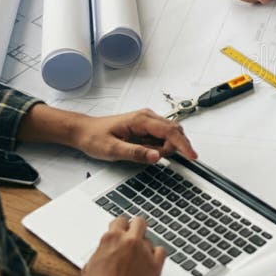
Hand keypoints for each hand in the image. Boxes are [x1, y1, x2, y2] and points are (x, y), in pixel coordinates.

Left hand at [69, 109, 197, 163]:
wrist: (83, 131)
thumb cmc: (94, 137)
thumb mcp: (112, 149)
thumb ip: (136, 153)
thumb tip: (156, 156)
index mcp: (140, 120)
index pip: (170, 131)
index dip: (183, 144)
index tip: (192, 156)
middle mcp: (147, 117)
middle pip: (175, 131)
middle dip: (172, 148)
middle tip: (155, 157)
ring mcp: (148, 121)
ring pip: (170, 134)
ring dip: (165, 148)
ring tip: (145, 154)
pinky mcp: (147, 127)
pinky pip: (163, 137)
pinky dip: (160, 146)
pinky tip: (146, 150)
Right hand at [79, 216, 165, 275]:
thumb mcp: (90, 265)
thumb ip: (102, 250)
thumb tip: (107, 247)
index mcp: (112, 238)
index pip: (120, 221)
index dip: (120, 227)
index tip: (120, 231)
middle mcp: (130, 241)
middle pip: (139, 222)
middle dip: (135, 228)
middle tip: (132, 237)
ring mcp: (145, 251)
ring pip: (149, 238)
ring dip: (143, 245)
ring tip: (135, 260)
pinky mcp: (156, 264)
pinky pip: (161, 250)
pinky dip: (156, 254)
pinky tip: (149, 261)